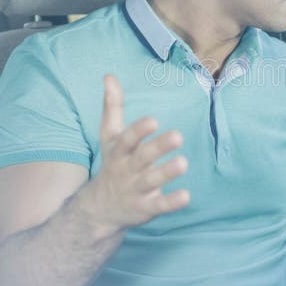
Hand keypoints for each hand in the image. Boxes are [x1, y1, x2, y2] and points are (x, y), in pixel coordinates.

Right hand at [80, 75, 189, 232]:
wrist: (99, 210)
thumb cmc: (113, 163)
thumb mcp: (110, 137)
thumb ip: (112, 107)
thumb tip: (109, 75)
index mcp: (119, 152)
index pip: (127, 139)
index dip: (139, 130)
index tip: (153, 120)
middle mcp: (127, 170)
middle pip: (143, 158)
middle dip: (158, 147)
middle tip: (178, 135)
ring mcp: (136, 190)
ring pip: (152, 181)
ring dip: (167, 172)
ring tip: (183, 163)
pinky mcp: (147, 209)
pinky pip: (160, 206)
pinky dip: (172, 202)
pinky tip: (186, 196)